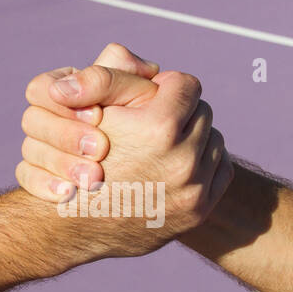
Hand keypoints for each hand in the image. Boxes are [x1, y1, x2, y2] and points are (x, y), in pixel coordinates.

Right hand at [15, 44, 232, 255]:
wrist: (72, 225)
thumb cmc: (75, 157)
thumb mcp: (88, 107)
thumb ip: (115, 73)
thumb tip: (153, 66)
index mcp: (159, 128)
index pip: (186, 85)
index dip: (165, 87)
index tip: (151, 97)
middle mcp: (182, 161)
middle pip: (202, 112)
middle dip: (181, 113)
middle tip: (154, 123)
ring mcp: (192, 189)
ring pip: (214, 140)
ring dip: (193, 138)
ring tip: (162, 146)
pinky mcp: (198, 210)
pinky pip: (220, 169)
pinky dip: (203, 164)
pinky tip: (175, 166)